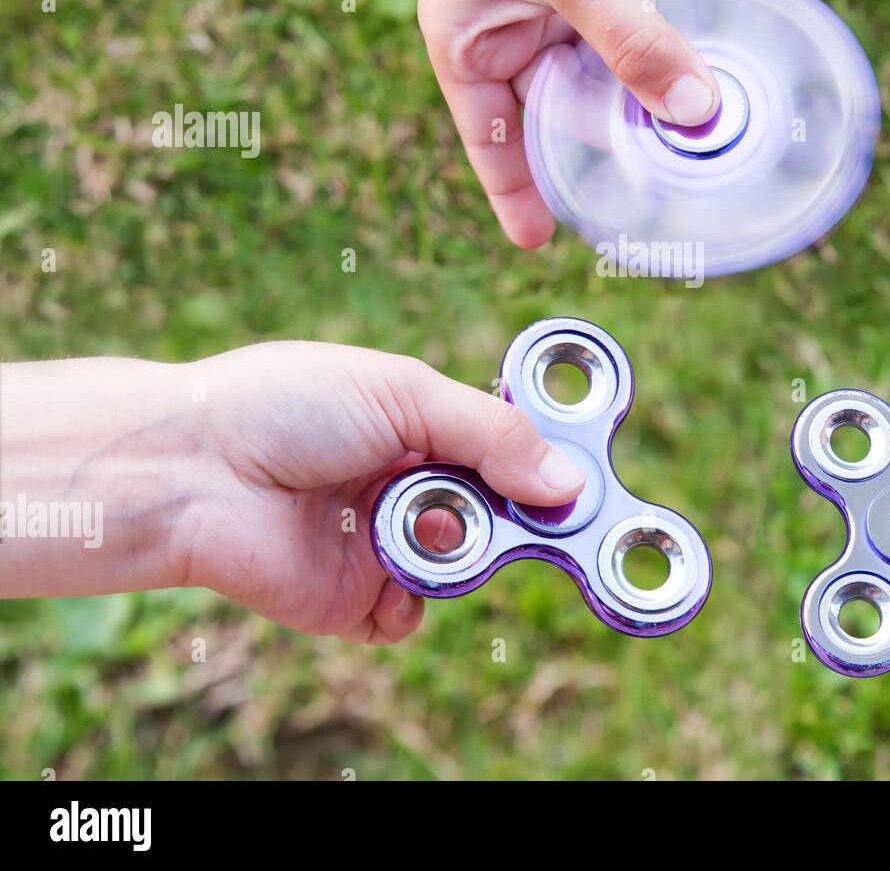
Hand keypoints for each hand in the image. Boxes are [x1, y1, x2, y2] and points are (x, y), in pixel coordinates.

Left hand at [0, 343, 585, 643]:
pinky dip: (415, 596)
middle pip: (494, 511)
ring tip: (427, 518)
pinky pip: (412, 614)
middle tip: (542, 514)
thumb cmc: (287, 406)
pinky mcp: (352, 599)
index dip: (539, 464)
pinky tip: (393, 563)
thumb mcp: (404, 394)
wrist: (192, 469)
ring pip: (463, 562)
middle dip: (519, 513)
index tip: (578, 475)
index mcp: (418, 427)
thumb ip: (492, 435)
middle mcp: (406, 485)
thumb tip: (568, 481)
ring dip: (459, 544)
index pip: (502, 450)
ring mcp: (382, 544)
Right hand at [418, 0, 718, 247]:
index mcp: (465, 35)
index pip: (487, 135)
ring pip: (596, 93)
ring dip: (631, 127)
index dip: (513, 192)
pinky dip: (656, 84)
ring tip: (669, 181)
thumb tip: (694, 116)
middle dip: (585, 164)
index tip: (540, 244)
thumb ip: (632, 45)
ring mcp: (560, 14)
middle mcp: (507, 33)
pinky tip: (688, 118)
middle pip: (546, 122)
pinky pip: (632, 57)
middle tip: (629, 218)